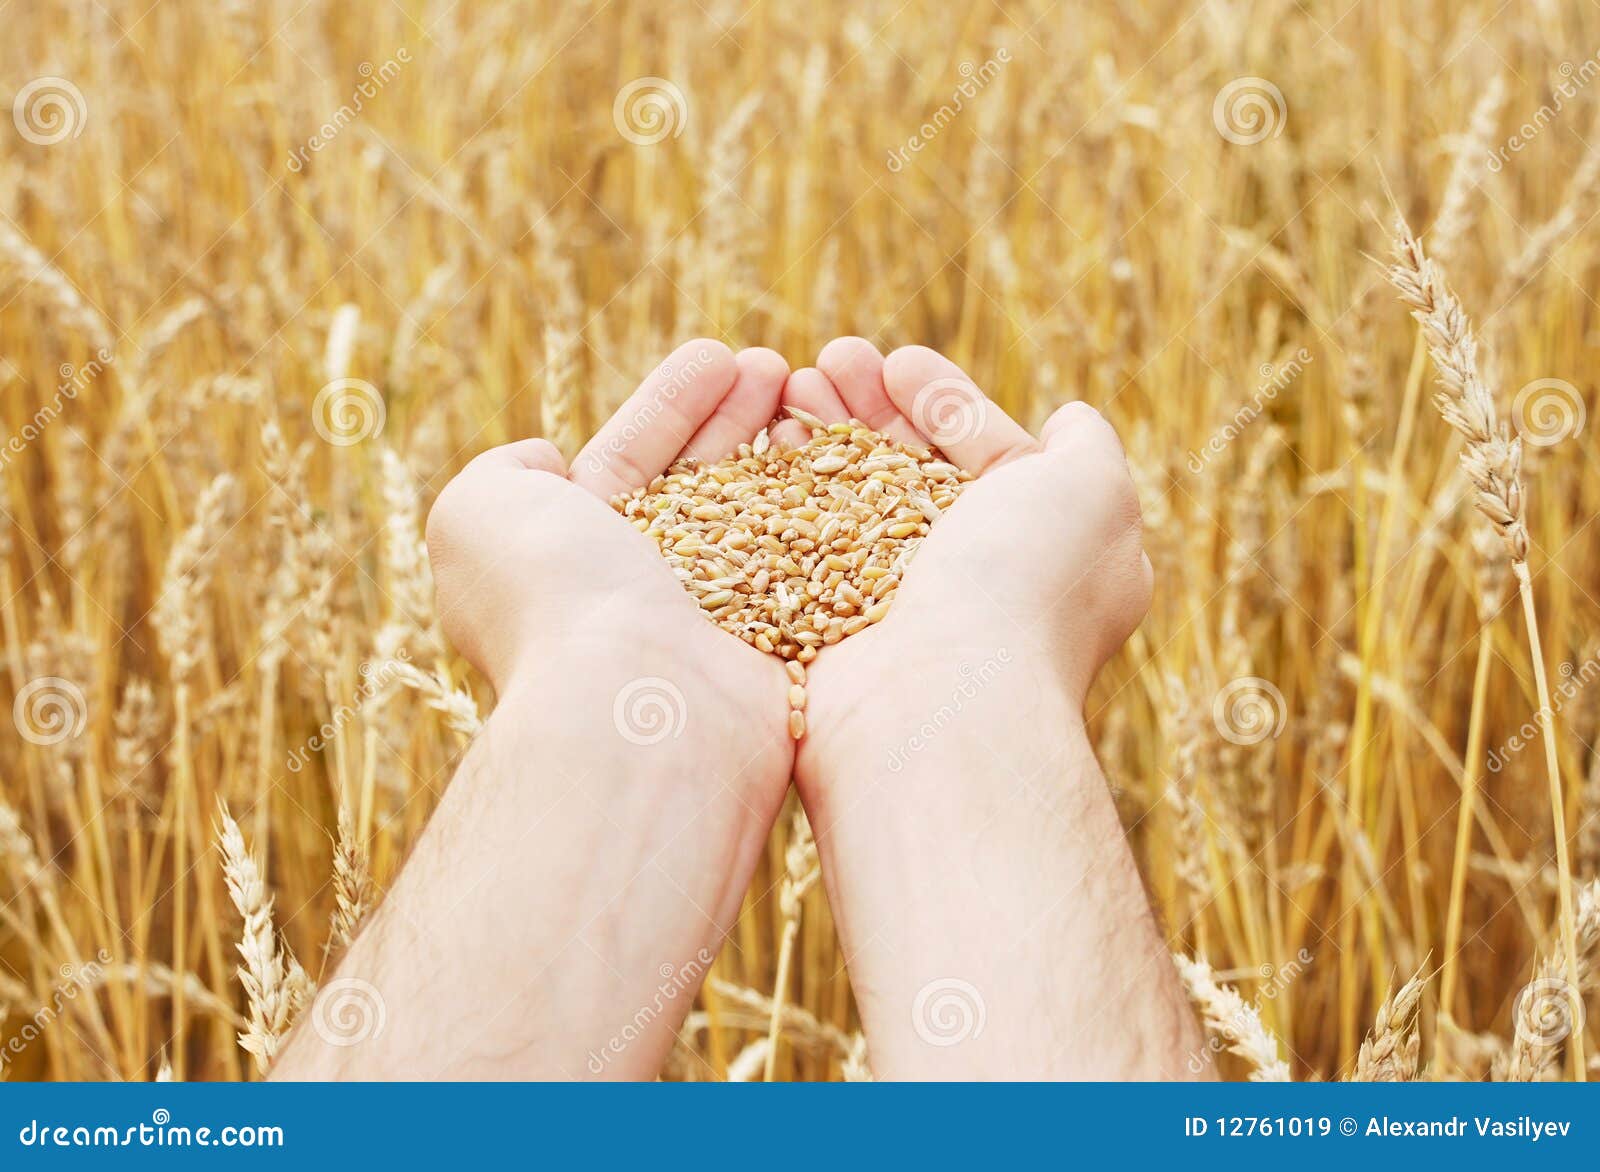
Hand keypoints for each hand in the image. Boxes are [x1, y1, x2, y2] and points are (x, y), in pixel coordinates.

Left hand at [277, 341, 798, 1079]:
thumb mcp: (477, 512)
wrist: (635, 701)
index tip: (717, 355)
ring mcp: (717, 625)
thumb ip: (502, 474)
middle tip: (776, 366)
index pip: (627, 464)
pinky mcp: (780, 647)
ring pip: (760, 516)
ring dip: (786, 447)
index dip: (670, 406)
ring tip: (817, 388)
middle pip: (701, 483)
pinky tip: (846, 450)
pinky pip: (810, 562)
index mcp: (573, 562)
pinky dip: (828, 504)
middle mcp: (644, 596)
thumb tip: (546, 464)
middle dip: (736, 418)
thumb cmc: (555, 595)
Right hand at [781, 340, 1195, 1078]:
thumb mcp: (1094, 494)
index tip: (898, 361)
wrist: (938, 705)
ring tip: (790, 383)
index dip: (945, 399)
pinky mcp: (830, 632)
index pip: (989, 456)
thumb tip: (1069, 420)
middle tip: (830, 357)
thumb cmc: (1022, 588)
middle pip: (913, 469)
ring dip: (824, 433)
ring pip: (853, 499)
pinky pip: (803, 542)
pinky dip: (785, 487)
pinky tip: (767, 438)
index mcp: (1037, 551)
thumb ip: (1087, 447)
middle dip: (872, 406)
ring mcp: (895, 611)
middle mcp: (969, 584)